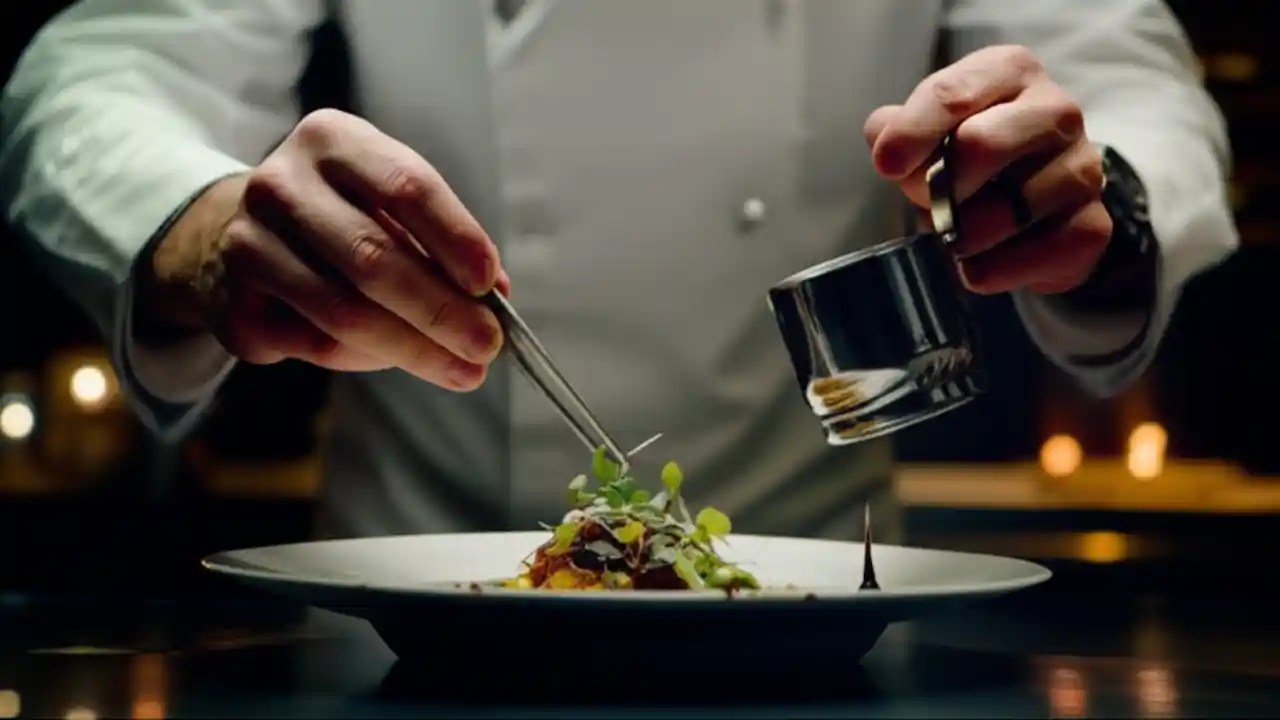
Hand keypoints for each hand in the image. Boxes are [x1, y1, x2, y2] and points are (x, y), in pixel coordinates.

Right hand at [142, 109, 509, 390]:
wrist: (233, 236)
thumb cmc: (341, 217)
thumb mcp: (388, 204)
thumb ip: (441, 243)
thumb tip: (495, 298)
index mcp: (332, 141)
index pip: (406, 186)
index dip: (455, 238)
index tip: (490, 285)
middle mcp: (281, 185)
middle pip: (375, 257)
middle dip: (442, 310)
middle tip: (487, 345)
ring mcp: (248, 245)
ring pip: (346, 313)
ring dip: (416, 349)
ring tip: (464, 370)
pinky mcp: (235, 306)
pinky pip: (318, 344)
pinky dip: (372, 358)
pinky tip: (403, 359)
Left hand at [863, 45, 1110, 294]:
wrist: (1026, 207)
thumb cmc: (965, 157)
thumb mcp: (924, 132)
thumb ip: (894, 130)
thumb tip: (887, 143)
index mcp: (1010, 72)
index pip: (952, 95)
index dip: (912, 135)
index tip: (887, 165)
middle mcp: (1056, 110)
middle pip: (981, 145)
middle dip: (939, 187)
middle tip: (930, 206)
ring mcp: (1082, 167)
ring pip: (1009, 209)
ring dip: (966, 235)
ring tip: (956, 238)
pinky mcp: (1093, 223)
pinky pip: (1040, 253)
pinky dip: (996, 269)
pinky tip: (979, 266)